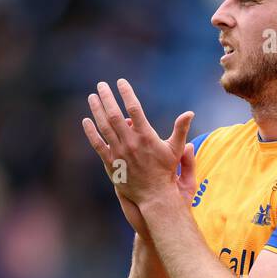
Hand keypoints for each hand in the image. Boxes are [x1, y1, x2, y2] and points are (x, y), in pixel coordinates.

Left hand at [82, 78, 193, 209]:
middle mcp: (131, 143)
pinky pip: (98, 144)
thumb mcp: (175, 149)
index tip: (121, 82)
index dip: (127, 93)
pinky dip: (91, 132)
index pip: (134, 109)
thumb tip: (190, 113)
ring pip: (104, 127)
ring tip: (92, 97)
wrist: (154, 195)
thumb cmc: (166, 171)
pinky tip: (86, 120)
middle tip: (101, 84)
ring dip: (97, 110)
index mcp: (146, 136)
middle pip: (115, 114)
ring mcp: (119, 152)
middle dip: (107, 97)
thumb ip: (181, 129)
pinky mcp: (111, 163)